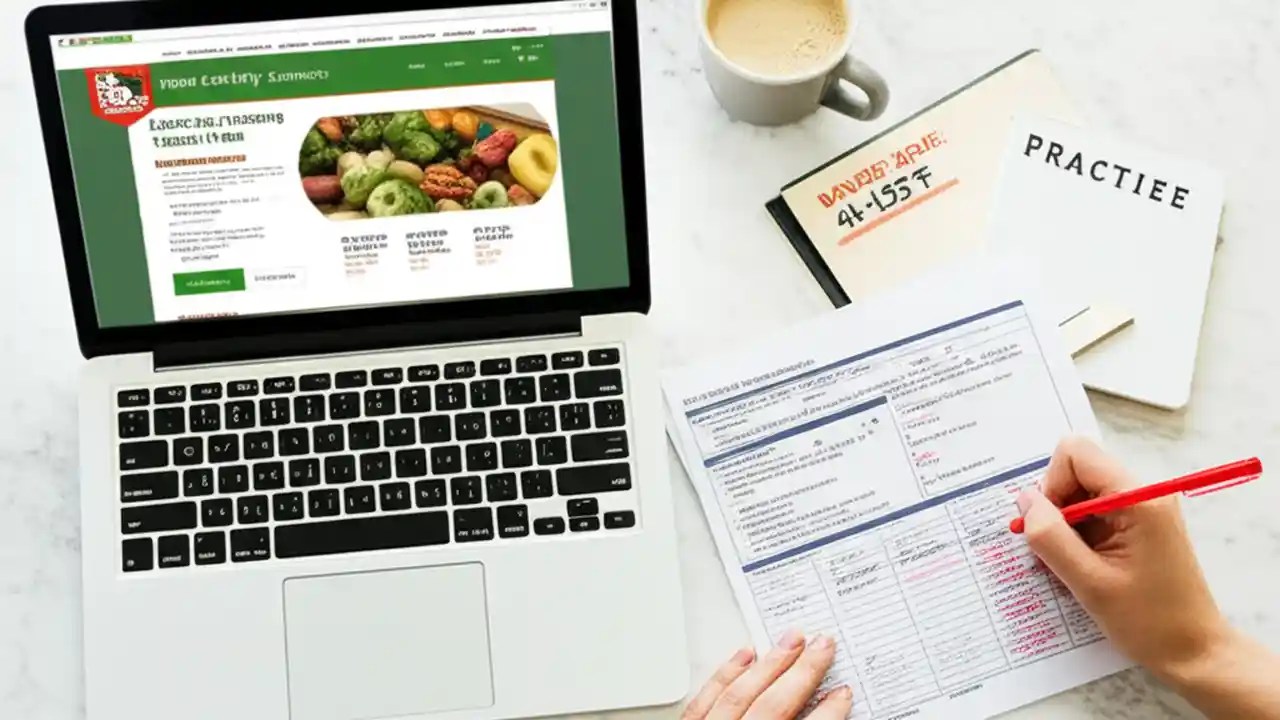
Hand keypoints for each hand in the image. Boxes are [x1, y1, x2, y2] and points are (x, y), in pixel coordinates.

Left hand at [683, 631, 852, 719]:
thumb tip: (827, 705)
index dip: (829, 713)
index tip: (844, 692)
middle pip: (774, 706)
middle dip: (802, 673)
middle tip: (824, 645)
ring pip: (739, 695)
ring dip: (769, 664)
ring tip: (792, 640)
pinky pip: (705, 699)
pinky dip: (727, 674)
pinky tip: (744, 654)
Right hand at [1015, 436, 1228, 678]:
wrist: (1193, 652)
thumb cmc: (1148, 622)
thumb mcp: (1089, 583)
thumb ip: (1050, 537)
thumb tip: (1024, 500)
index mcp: (1138, 499)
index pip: (1075, 453)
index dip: (1052, 485)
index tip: (1053, 529)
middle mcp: (1143, 493)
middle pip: (1077, 470)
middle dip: (1056, 506)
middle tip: (1057, 551)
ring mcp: (1142, 508)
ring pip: (1081, 492)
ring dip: (1065, 525)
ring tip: (1071, 565)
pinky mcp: (1139, 524)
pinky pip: (1094, 511)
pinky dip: (1078, 535)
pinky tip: (1082, 567)